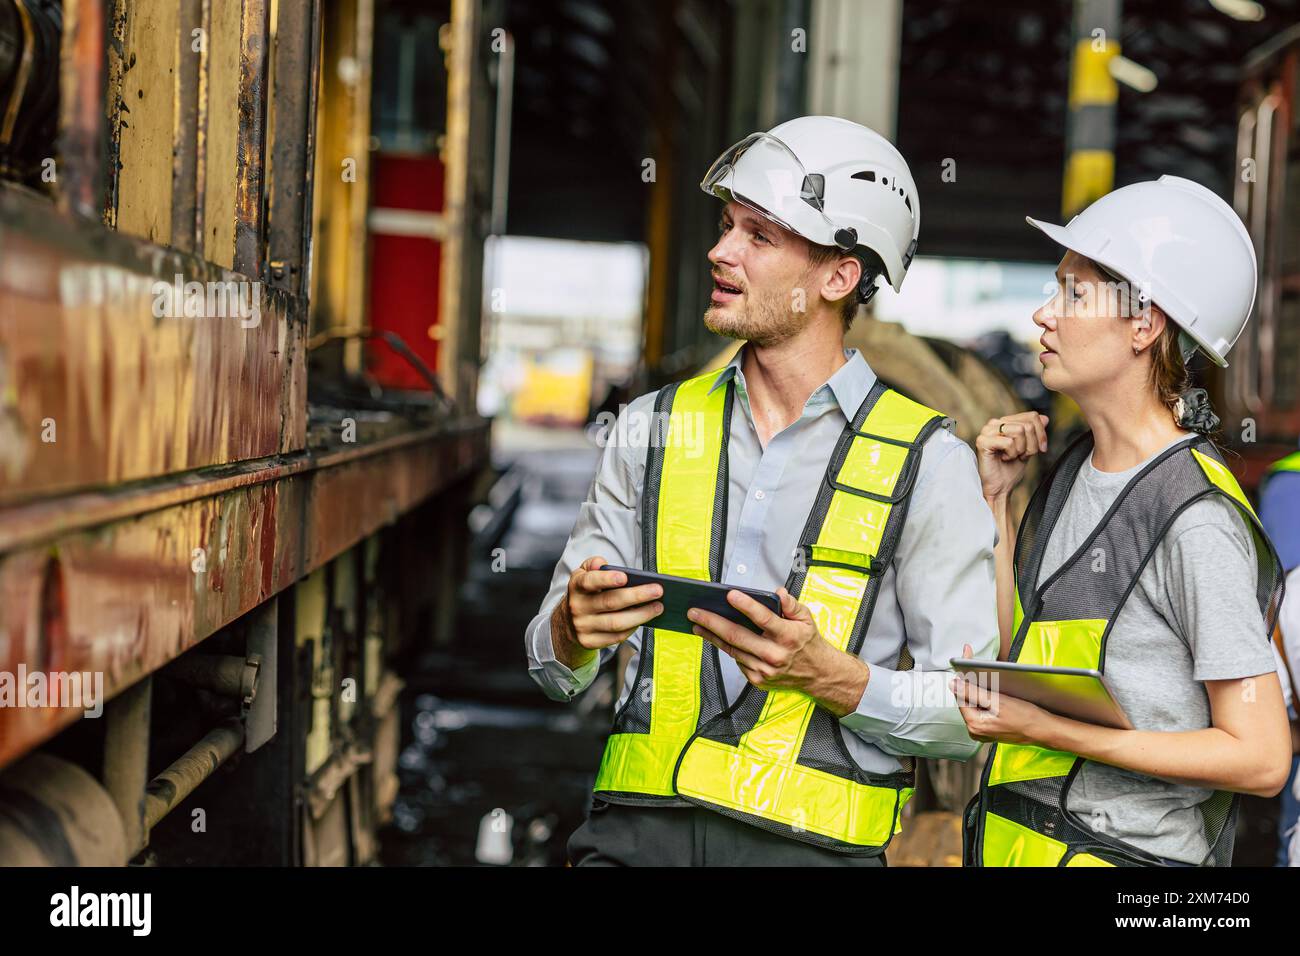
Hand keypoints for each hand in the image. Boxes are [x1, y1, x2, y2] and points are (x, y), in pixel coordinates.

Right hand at [554, 556, 663, 665]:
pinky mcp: (589, 642)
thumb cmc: (585, 593)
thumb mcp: (584, 575)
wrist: (567, 622)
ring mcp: (582, 627)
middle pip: (610, 602)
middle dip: (637, 596)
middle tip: (658, 590)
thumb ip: (593, 565)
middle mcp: (577, 607)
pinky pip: (616, 637)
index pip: (589, 581)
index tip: (625, 577)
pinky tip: (644, 619)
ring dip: (641, 615)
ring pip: (616, 623)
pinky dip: (632, 628)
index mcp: (576, 586)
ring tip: (658, 607)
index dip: (606, 579)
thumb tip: (601, 563)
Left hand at [688, 587, 844, 699]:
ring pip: (732, 649)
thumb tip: (777, 592)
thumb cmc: (808, 643)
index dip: (746, 605)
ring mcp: (765, 670)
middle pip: (737, 636)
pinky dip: (726, 648)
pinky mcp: (758, 680)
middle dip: (712, 622)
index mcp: (788, 636)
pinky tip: (716, 638)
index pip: (764, 618)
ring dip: (711, 636)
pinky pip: (737, 661)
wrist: (818, 675)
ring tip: (697, 624)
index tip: (729, 595)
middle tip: (695, 612)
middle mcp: (775, 655)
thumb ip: (791, 604)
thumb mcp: (807, 619)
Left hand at [950, 644, 1053, 744]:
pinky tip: (995, 695)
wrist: (1045, 730)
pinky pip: (983, 710)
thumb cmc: (1026, 717)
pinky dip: (986, 700)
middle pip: (966, 700)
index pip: (961, 694)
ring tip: (991, 683)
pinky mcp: (990, 729)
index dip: (963, 676)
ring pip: (975, 704)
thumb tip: (953, 684)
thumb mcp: (997, 701)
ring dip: (980, 691)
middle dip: (972, 683)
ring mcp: (983, 732)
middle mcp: (975, 731)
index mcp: (974, 725)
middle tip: (978, 665)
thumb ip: (973, 692)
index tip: (965, 657)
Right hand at [975, 412, 1048, 500]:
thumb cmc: (1009, 471)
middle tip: (1021, 456)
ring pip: (1020, 431)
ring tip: (1011, 456)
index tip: (1041, 449)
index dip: (1041, 434)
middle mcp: (994, 424)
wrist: (999, 488)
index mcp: (1004, 423)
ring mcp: (987, 431)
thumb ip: (1035, 433)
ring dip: (1021, 449)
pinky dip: (1011, 454)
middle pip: (1027, 424)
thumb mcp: (1028, 449)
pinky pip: (1009, 442)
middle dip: (1031, 445)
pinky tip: (1003, 458)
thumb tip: (1045, 418)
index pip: (1032, 416)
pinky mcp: (982, 441)